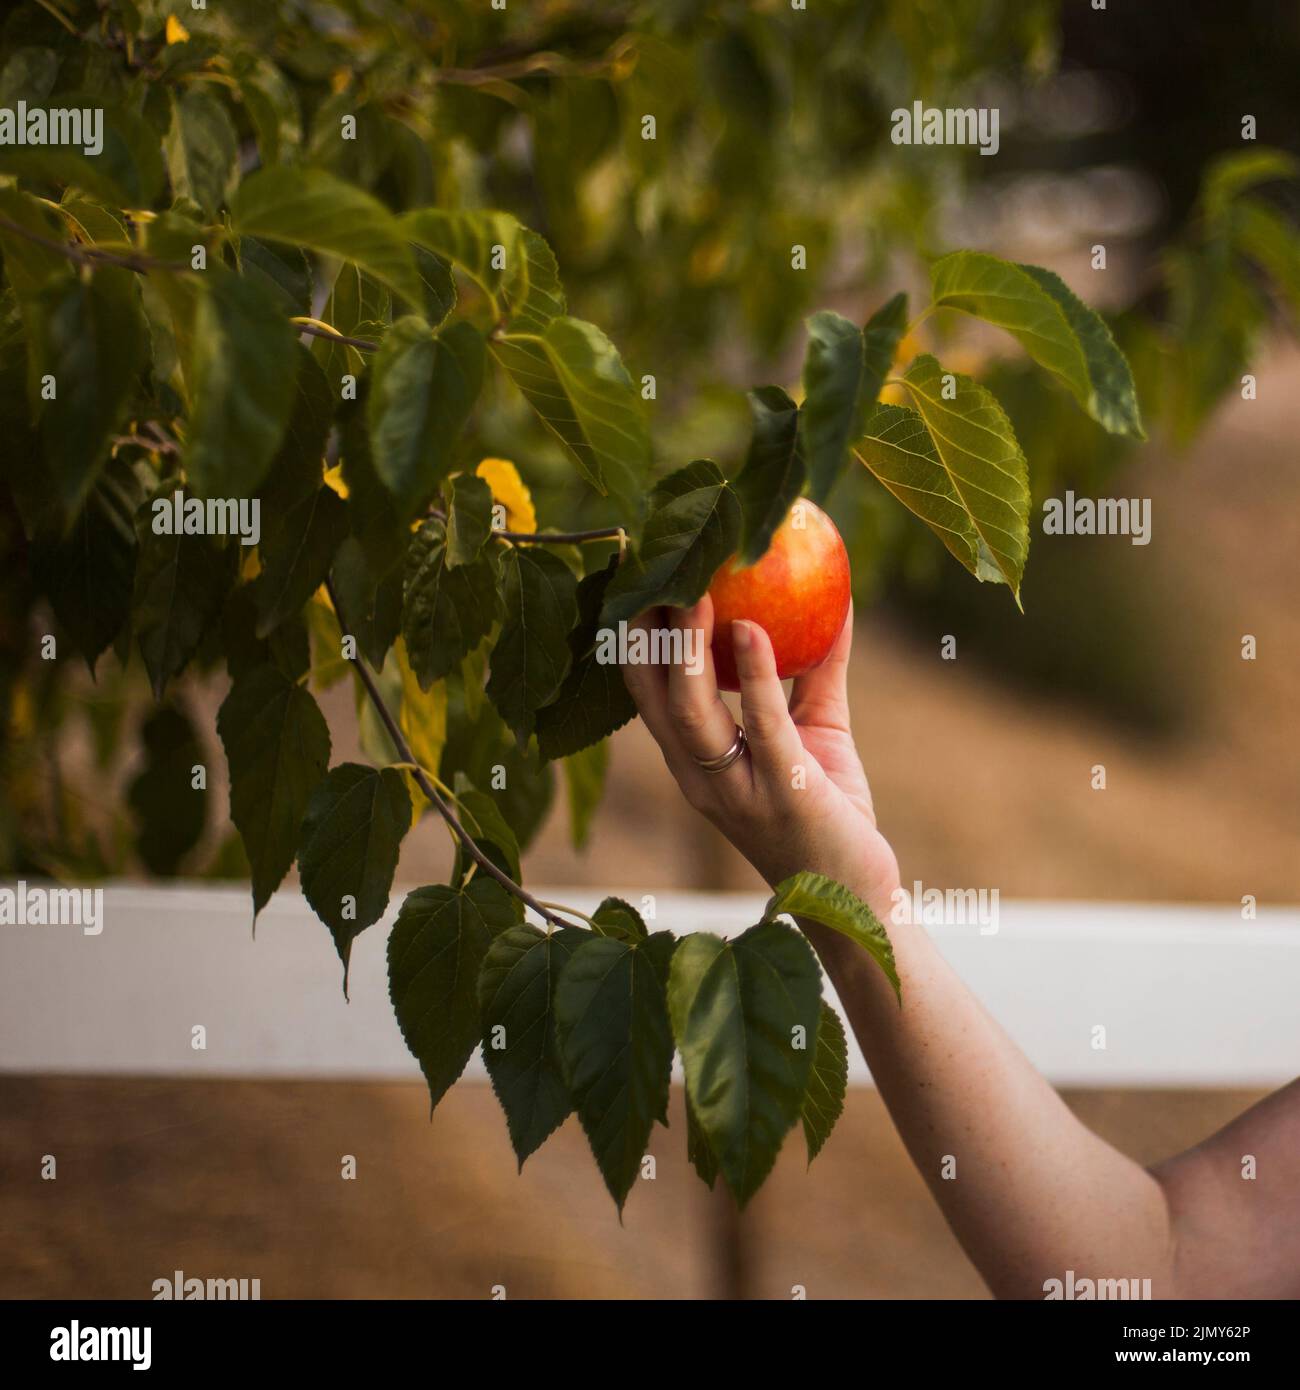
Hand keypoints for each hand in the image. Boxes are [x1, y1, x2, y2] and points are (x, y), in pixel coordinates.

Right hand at [621, 595, 900, 916]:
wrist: (855, 900)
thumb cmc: (831, 812)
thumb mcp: (815, 731)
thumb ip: (814, 669)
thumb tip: (833, 596)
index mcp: (693, 762)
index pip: (646, 690)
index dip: (635, 633)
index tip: (644, 573)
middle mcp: (698, 777)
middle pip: (649, 695)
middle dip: (643, 632)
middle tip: (658, 568)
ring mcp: (734, 790)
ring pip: (687, 711)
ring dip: (687, 648)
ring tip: (697, 589)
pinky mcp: (782, 792)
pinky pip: (759, 724)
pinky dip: (753, 673)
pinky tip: (754, 628)